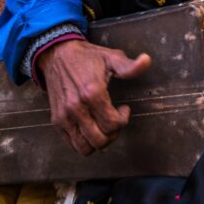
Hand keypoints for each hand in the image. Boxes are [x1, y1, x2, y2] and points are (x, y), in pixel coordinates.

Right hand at [36, 40, 151, 154]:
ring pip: (85, 147)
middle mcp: (76, 108)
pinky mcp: (56, 121)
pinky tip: (90, 127)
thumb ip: (129, 66)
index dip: (123, 120)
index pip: (112, 124)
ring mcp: (64, 116)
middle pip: (100, 140)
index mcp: (92, 93)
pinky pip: (72, 144)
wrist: (57, 55)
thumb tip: (146, 61)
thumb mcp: (110, 58)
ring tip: (102, 127)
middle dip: (113, 134)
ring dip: (98, 142)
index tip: (123, 109)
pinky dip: (84, 142)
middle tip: (114, 121)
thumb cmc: (86, 57)